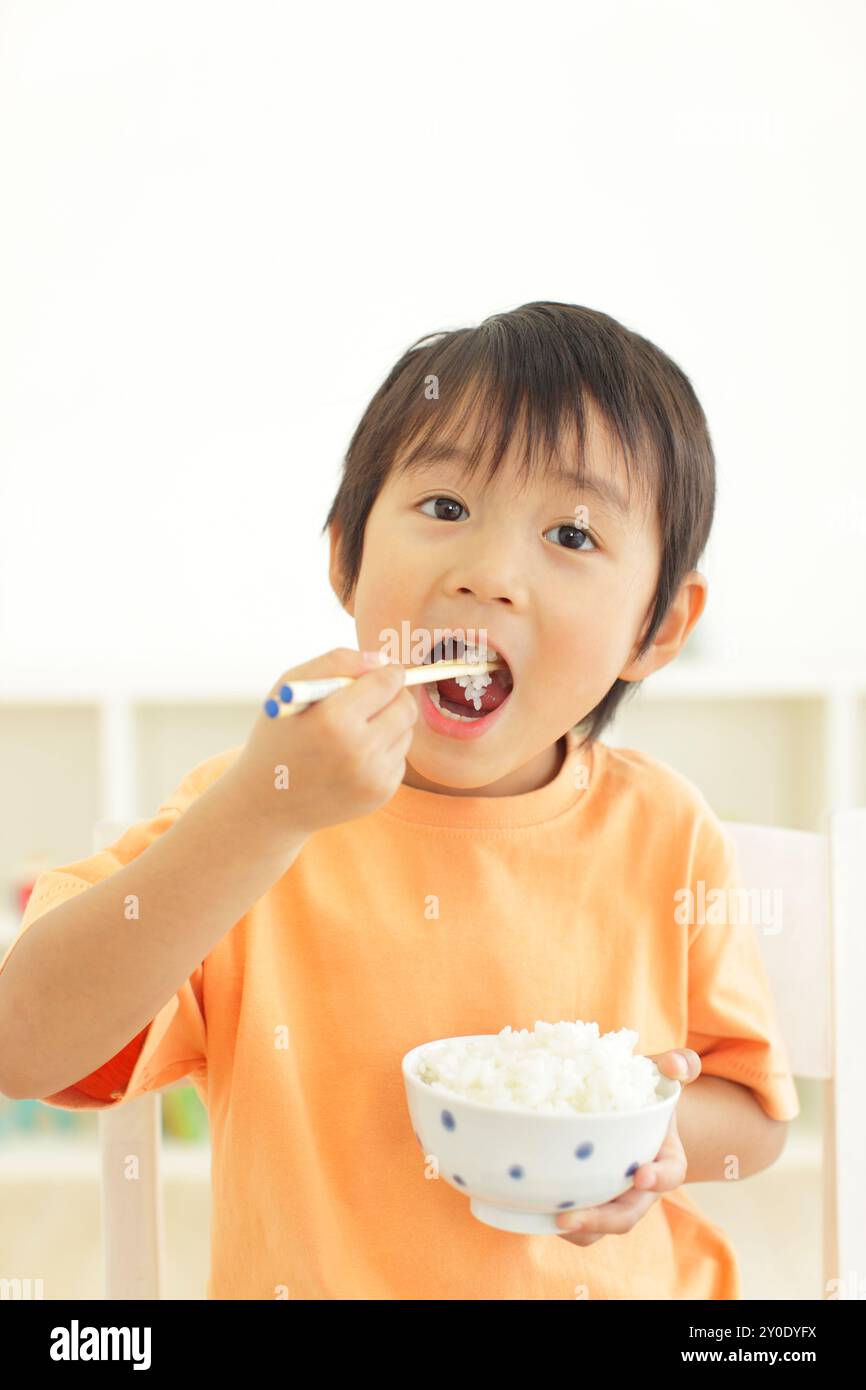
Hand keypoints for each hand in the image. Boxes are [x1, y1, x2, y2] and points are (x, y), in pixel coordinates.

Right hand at [225, 647, 417, 848]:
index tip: (384, 672)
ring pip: (406, 732)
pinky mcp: (381, 793)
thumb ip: (336, 663)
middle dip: (395, 696)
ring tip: (354, 732)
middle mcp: (359, 750)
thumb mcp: (291, 688)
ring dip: (388, 724)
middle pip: (405, 707)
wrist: (269, 804)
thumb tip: (382, 661)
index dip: (388, 672)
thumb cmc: (278, 737)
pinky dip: (383, 751)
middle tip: (377, 696)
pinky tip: (353, 759)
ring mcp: (373, 776)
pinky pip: (399, 757)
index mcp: (333, 720)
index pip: (386, 682)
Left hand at [556, 1048, 701, 1245]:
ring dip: (576, 1227)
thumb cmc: (644, 1091)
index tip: (640, 1175)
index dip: (658, 1178)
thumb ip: (678, 1064)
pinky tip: (533, 1206)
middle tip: (567, 1217)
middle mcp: (640, 1189)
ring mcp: (613, 1199)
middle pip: (627, 1215)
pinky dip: (556, 1218)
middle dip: (600, 1219)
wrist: (625, 1109)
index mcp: (665, 1159)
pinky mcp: (588, 1202)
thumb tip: (675, 1066)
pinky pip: (576, 1223)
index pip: (670, 1174)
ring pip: (599, 1227)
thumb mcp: (662, 1074)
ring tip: (547, 1217)